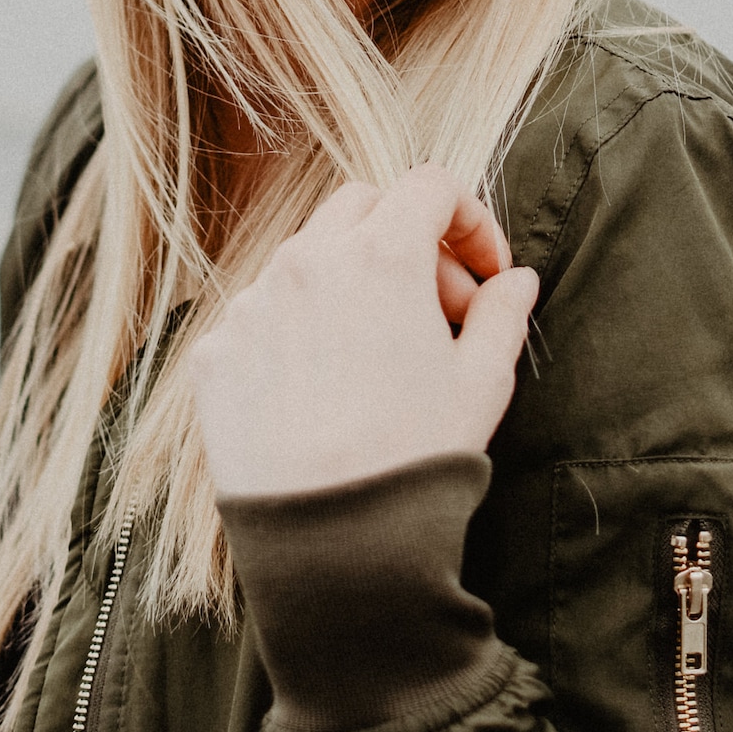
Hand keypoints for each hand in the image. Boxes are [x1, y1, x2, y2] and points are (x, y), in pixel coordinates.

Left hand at [188, 165, 539, 497]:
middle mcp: (308, 260)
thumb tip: (515, 281)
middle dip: (408, 239)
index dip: (469, 220)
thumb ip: (503, 314)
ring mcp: (254, 304)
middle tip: (439, 309)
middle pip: (363, 207)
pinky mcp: (217, 351)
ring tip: (379, 351)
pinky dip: (297, 329)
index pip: (430, 186)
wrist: (331, 545)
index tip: (484, 274)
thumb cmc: (418, 459)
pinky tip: (323, 387)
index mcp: (383, 253)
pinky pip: (260, 314)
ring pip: (305, 256)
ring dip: (349, 280)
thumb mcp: (483, 383)